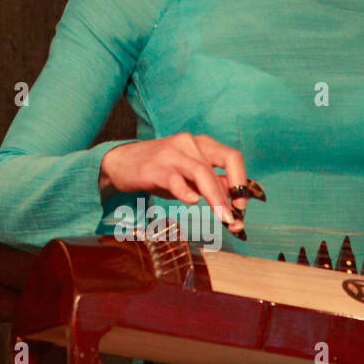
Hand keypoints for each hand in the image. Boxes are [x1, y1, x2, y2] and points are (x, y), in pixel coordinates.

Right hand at [99, 133, 253, 236]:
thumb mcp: (189, 175)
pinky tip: (191, 201)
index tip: (242, 204)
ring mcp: (171, 154)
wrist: (121, 163)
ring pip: (201, 172)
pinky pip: (174, 179)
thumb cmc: (160, 170)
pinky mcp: (154, 168)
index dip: (242, 180)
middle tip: (234, 219)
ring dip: (216, 197)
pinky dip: (185, 191)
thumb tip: (238, 199)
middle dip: (229, 197)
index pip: (231, 157)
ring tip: (223, 217)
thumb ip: (212, 182)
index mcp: (201, 144)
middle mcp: (188, 144)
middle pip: (217, 167)